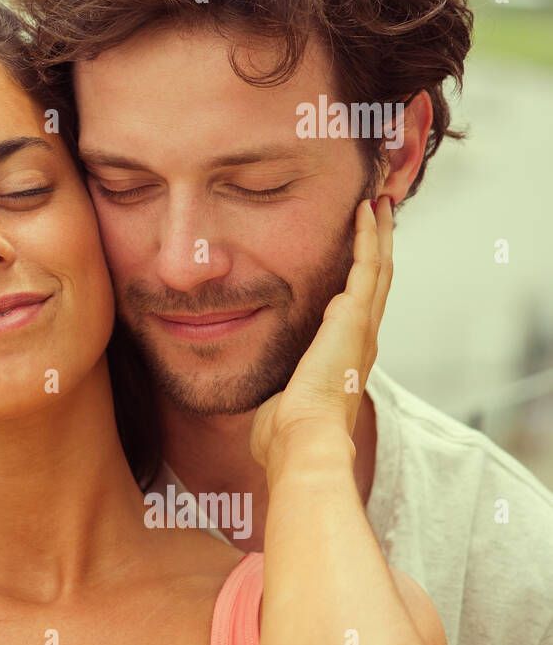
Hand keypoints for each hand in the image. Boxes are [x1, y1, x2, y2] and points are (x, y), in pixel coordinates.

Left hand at [249, 195, 393, 473]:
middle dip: (376, 247)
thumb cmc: (286, 437)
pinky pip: (366, 265)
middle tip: (378, 214)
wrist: (303, 441)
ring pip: (377, 267)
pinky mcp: (354, 318)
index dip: (361, 279)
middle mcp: (360, 341)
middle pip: (376, 282)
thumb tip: (265, 399)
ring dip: (377, 233)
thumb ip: (278, 393)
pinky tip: (365, 210)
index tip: (359, 254)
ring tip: (377, 203)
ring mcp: (361, 327)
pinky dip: (367, 235)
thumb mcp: (281, 405)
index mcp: (344, 360)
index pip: (357, 309)